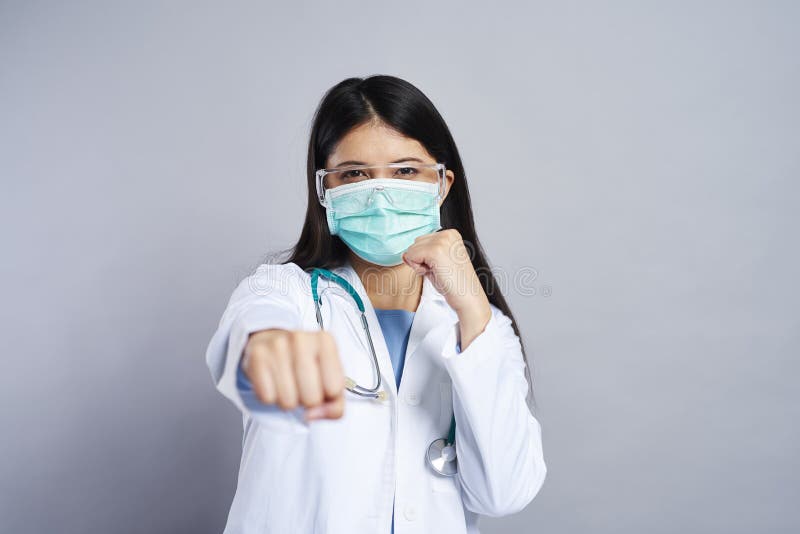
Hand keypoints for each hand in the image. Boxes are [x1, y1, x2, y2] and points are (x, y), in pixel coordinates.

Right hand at [242, 329, 345, 421]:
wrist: (271, 343)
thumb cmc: (306, 365)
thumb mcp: (330, 380)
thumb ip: (335, 406)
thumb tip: (311, 415)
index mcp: (325, 341)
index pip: (334, 389)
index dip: (327, 396)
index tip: (321, 384)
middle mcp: (301, 339)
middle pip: (311, 399)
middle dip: (307, 401)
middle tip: (301, 385)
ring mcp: (277, 345)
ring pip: (288, 401)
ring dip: (287, 400)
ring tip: (287, 382)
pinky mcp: (257, 356)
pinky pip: (267, 398)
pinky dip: (269, 396)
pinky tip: (272, 380)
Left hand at [402, 229, 491, 347]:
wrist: (469, 297)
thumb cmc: (456, 284)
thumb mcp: (439, 262)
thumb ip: (424, 254)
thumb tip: (404, 254)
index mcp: (451, 234)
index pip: (422, 241)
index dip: (426, 258)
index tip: (442, 267)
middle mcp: (447, 234)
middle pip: (416, 243)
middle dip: (421, 259)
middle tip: (440, 271)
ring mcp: (441, 241)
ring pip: (411, 250)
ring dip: (419, 264)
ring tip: (438, 272)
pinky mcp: (434, 251)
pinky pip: (411, 256)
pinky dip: (417, 268)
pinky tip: (434, 273)